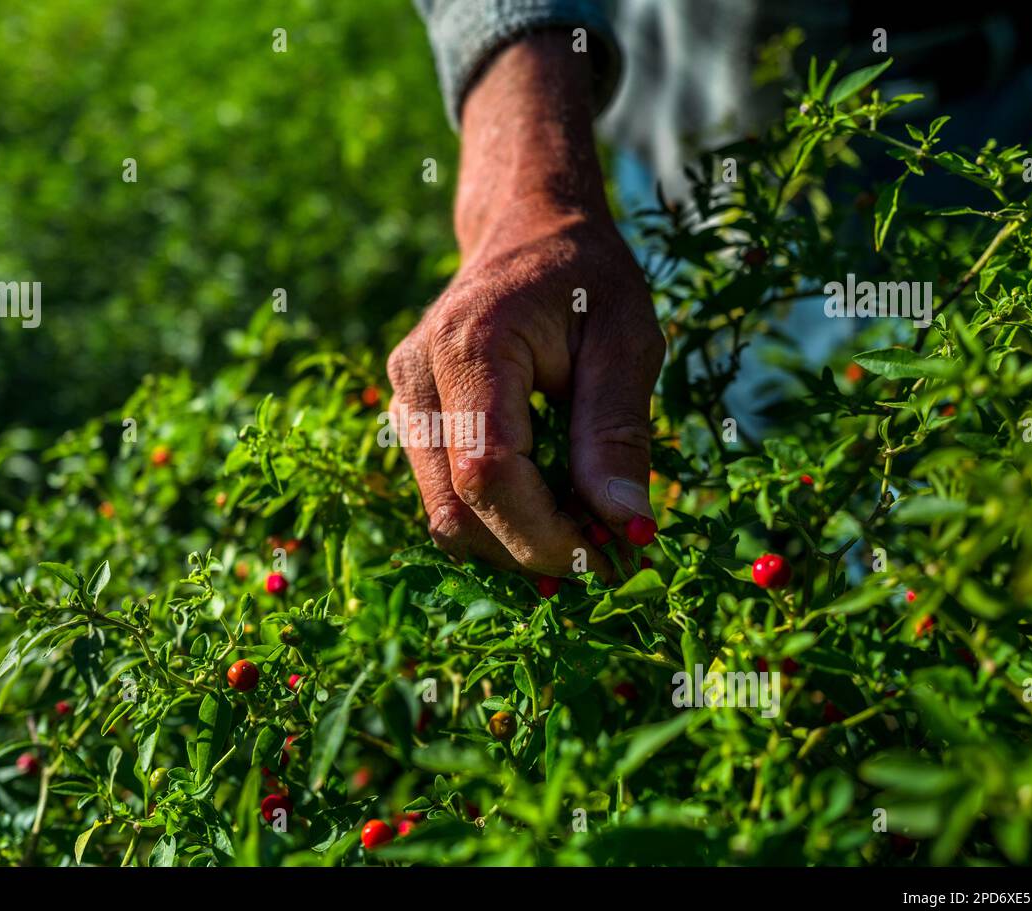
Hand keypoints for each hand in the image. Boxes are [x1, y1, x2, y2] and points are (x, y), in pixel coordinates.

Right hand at [387, 32, 664, 576]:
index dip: (544, 534)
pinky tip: (548, 504)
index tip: (609, 559)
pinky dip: (497, 520)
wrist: (526, 231)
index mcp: (470, 345)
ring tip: (582, 524)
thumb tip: (629, 528)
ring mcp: (402, 399)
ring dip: (514, 541)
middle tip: (606, 554)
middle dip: (532, 549)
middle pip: (455, 509)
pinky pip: (442, 496)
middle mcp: (417, 376)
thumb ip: (619, 433)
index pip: (488, 474)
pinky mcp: (406, 419)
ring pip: (443, 515)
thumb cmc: (587, 278)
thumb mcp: (627, 341)